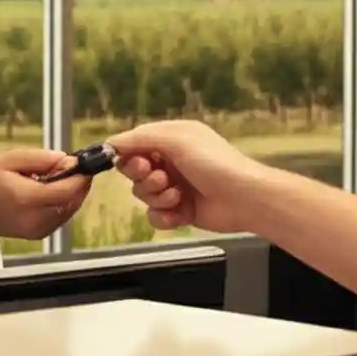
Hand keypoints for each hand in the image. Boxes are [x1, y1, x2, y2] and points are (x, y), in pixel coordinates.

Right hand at [0, 149, 90, 239]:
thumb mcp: (9, 159)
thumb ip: (41, 159)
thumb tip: (68, 161)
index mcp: (28, 199)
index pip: (69, 191)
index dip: (80, 176)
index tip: (80, 162)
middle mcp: (37, 219)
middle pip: (74, 201)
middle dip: (77, 182)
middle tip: (65, 166)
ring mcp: (38, 231)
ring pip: (71, 209)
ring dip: (70, 192)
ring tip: (49, 178)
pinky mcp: (38, 235)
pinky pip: (62, 216)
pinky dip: (62, 202)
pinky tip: (45, 191)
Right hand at [107, 120, 265, 233]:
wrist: (245, 198)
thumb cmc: (214, 163)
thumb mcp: (176, 140)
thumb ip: (140, 138)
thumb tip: (111, 142)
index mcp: (170, 139)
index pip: (133, 146)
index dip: (128, 157)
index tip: (138, 164)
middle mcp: (170, 162)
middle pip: (134, 172)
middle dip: (144, 179)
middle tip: (160, 179)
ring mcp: (174, 187)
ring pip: (143, 195)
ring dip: (156, 197)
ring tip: (176, 195)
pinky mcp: (180, 212)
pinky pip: (155, 216)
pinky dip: (163, 216)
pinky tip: (178, 214)